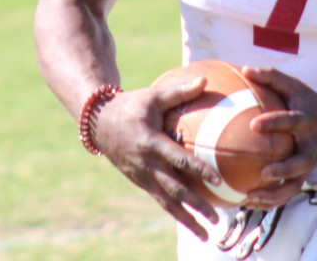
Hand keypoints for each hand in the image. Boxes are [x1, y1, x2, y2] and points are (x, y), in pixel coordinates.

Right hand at [91, 74, 223, 236]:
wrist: (99, 122)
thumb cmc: (131, 105)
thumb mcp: (153, 96)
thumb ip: (179, 92)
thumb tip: (205, 81)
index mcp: (151, 143)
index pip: (178, 159)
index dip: (198, 169)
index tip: (217, 180)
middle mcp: (146, 165)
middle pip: (175, 190)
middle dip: (196, 206)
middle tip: (216, 219)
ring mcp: (141, 176)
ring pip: (167, 202)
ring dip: (187, 219)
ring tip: (206, 234)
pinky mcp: (139, 182)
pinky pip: (160, 199)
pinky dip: (175, 212)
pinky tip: (191, 222)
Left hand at [236, 66, 316, 207]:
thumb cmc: (307, 101)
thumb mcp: (294, 86)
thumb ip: (271, 77)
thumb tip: (245, 69)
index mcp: (307, 120)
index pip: (291, 121)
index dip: (274, 123)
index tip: (253, 125)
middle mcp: (311, 144)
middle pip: (301, 161)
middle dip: (283, 169)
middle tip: (263, 173)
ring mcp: (310, 163)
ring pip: (296, 183)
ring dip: (275, 194)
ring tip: (251, 197)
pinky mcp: (306, 175)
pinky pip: (289, 192)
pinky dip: (271, 200)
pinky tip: (249, 202)